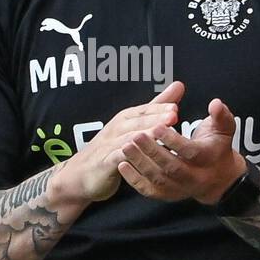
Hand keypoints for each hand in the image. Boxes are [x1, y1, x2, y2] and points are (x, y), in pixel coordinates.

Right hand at [51, 80, 184, 202]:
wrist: (80, 174)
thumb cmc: (111, 148)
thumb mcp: (134, 125)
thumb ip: (156, 107)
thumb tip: (179, 85)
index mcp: (126, 118)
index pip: (144, 110)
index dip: (159, 108)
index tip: (175, 107)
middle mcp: (117, 128)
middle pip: (137, 121)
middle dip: (155, 117)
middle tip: (173, 115)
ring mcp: (110, 145)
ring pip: (129, 138)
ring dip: (145, 135)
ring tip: (160, 133)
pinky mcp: (105, 163)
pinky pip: (117, 158)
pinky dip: (126, 155)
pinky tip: (138, 156)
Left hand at [111, 95, 246, 204]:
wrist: (218, 178)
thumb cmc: (217, 146)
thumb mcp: (224, 129)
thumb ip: (221, 115)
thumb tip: (215, 103)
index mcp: (208, 158)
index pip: (190, 151)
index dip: (173, 140)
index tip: (158, 126)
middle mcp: (195, 177)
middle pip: (172, 167)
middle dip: (153, 151)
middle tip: (136, 136)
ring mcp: (181, 188)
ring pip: (159, 179)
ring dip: (140, 164)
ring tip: (125, 146)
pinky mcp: (168, 194)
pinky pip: (149, 190)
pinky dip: (135, 180)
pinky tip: (122, 165)